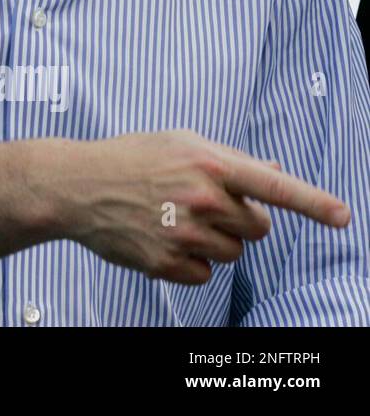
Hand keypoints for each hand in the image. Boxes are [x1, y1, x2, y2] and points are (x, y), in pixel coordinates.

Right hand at [59, 130, 349, 284]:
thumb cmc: (129, 158)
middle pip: (258, 228)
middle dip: (241, 221)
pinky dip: (191, 263)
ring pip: (234, 254)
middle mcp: (200, 198)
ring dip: (216, 243)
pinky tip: (163, 239)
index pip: (273, 185)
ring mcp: (183, 233)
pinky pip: (205, 275)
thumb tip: (274, 170)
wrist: (75, 186)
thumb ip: (229, 158)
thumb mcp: (179, 142)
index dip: (312, 202)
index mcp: (208, 163)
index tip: (342, 216)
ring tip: (177, 220)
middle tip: (204, 206)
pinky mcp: (166, 262)